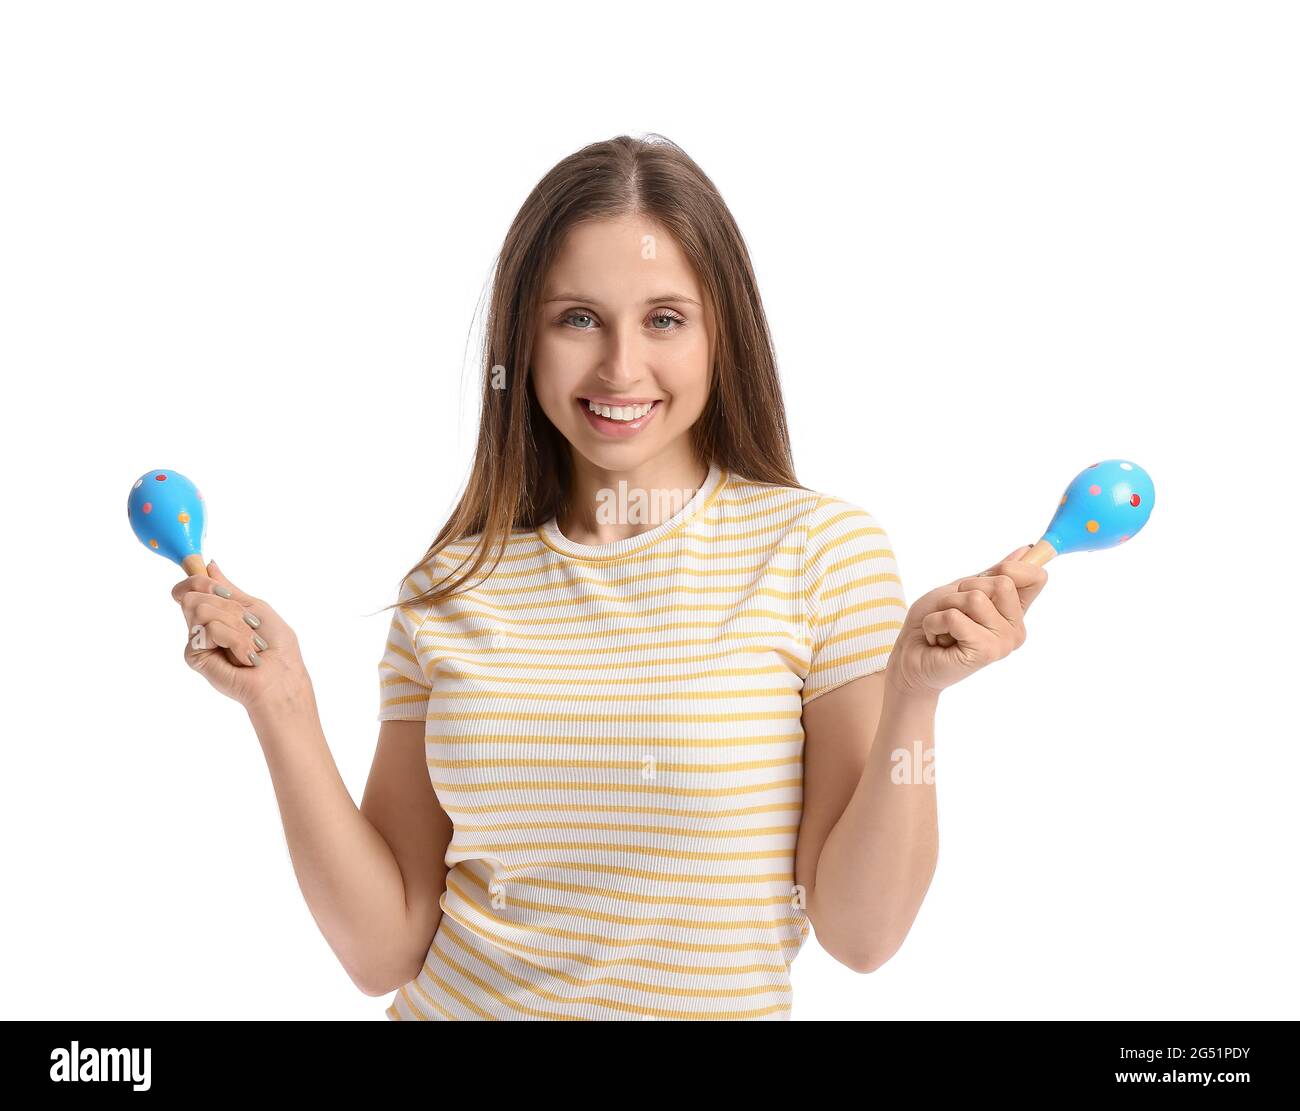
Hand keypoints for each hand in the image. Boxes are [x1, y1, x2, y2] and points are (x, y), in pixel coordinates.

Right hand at [172, 559, 310, 711]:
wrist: (280, 678)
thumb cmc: (275, 646)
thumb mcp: (256, 608)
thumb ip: (229, 589)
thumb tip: (209, 565)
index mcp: (217, 612)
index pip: (190, 586)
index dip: (199, 581)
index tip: (225, 591)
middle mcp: (202, 625)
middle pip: (194, 593)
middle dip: (229, 606)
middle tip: (249, 626)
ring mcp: (197, 640)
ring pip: (199, 607)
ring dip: (236, 624)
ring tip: (249, 644)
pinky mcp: (194, 655)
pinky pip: (209, 629)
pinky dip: (235, 639)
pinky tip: (243, 658)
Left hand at [884, 544, 1048, 699]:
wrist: (909, 660)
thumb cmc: (932, 625)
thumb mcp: (960, 590)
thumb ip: (992, 574)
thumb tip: (1026, 550)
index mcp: (1014, 612)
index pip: (1036, 576)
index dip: (1010, 568)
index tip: (981, 581)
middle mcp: (1016, 629)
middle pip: (1002, 581)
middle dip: (963, 589)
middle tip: (952, 613)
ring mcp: (1004, 642)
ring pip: (975, 597)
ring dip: (945, 607)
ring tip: (944, 628)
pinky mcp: (986, 652)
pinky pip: (955, 617)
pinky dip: (934, 623)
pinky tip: (937, 640)